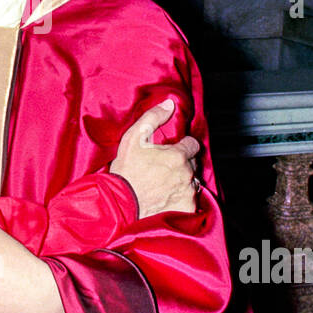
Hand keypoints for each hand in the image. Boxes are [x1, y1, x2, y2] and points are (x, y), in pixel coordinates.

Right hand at [109, 99, 200, 215]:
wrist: (119, 204)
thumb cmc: (126, 171)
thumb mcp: (134, 138)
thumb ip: (153, 117)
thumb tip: (169, 104)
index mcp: (178, 156)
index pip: (193, 145)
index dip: (183, 146)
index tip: (172, 150)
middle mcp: (187, 174)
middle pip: (193, 163)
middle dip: (183, 163)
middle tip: (164, 167)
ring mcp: (188, 193)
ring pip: (193, 181)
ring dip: (183, 180)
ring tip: (164, 183)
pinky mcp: (186, 208)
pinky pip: (190, 200)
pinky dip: (181, 198)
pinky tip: (167, 197)